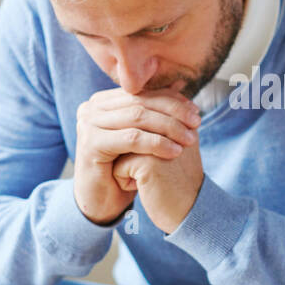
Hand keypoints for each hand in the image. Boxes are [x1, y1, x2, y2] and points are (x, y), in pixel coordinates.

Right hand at [73, 86, 200, 224]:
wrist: (102, 200)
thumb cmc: (124, 167)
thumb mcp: (140, 136)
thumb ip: (154, 110)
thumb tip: (180, 84)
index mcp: (102, 101)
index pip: (142, 93)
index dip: (171, 100)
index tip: (195, 111)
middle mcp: (91, 107)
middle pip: (141, 102)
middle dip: (173, 112)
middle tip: (197, 122)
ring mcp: (88, 123)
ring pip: (138, 118)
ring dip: (169, 127)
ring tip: (189, 138)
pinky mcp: (91, 143)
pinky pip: (132, 138)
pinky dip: (157, 143)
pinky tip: (175, 151)